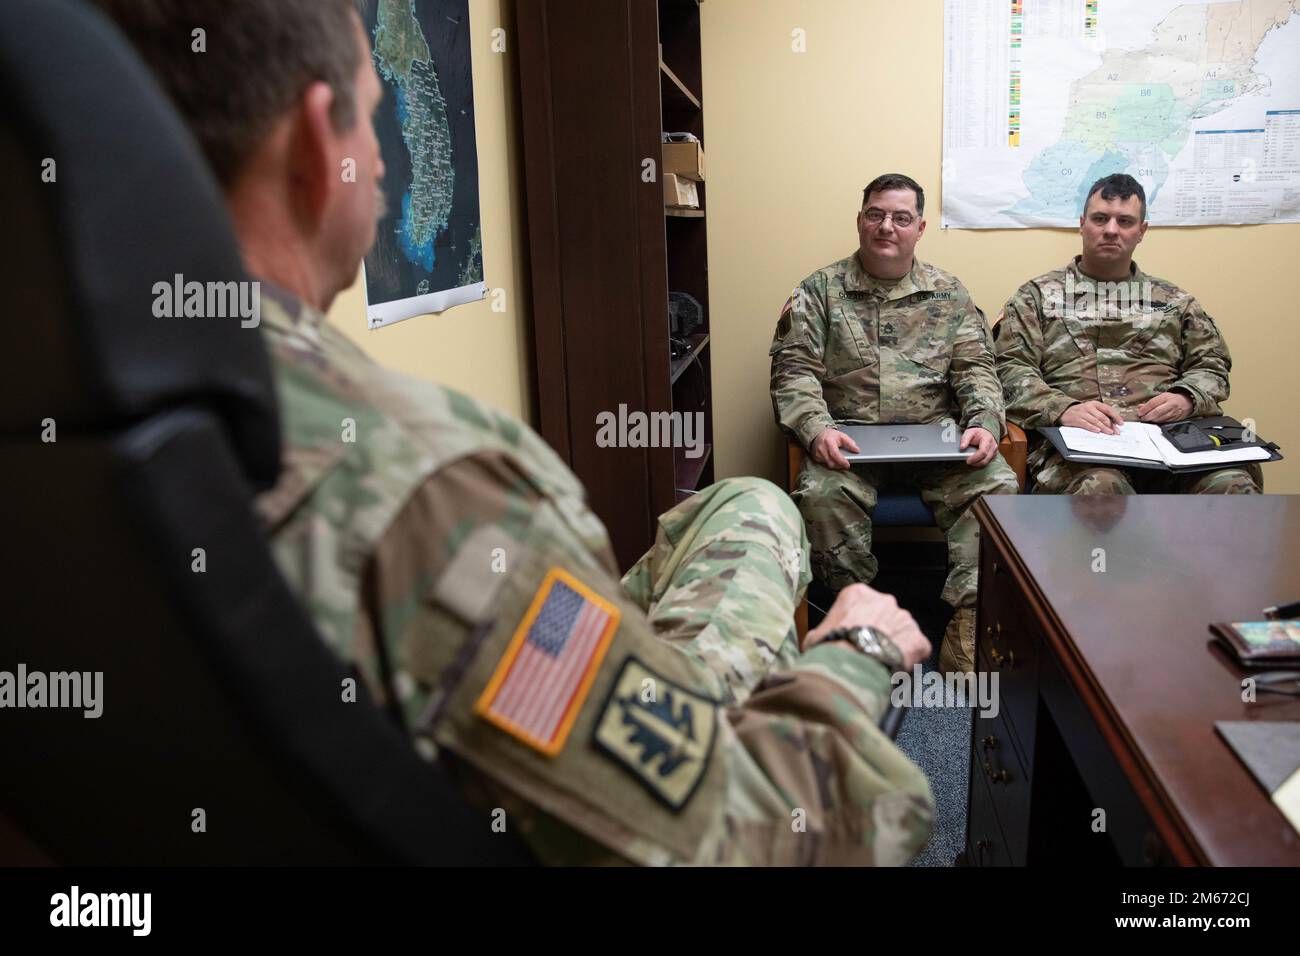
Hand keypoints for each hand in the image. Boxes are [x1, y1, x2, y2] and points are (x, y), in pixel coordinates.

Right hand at [803, 583, 930, 669]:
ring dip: (894, 644)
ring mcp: (904, 619)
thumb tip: (821, 638)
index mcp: (857, 594)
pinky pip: (916, 648)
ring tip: (881, 662)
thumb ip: (824, 630)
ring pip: (901, 631)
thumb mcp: (815, 636)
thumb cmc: (830, 650)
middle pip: (883, 615)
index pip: (860, 603)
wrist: (850, 668)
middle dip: (878, 631)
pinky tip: (896, 669)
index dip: (856, 622)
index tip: (853, 635)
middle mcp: (884, 600)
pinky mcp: (918, 639)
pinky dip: (910, 659)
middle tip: (868, 650)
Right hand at [809, 427, 859, 470]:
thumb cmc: (830, 435)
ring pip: (828, 464)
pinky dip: (830, 462)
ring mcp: (818, 454)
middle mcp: (822, 448)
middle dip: (840, 465)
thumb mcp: (842, 436)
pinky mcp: (816, 457)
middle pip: (831, 462)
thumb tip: (857, 450)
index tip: (847, 464)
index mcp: (829, 442)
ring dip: (835, 464)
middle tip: (845, 464)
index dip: (842, 461)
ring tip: (839, 460)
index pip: (835, 454)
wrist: (817, 434)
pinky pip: (824, 463)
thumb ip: (850, 443)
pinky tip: (832, 459)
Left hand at [960, 426, 996, 466]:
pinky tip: (975, 460)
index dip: (975, 458)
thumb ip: (964, 440)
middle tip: (968, 462)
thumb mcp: (969, 433)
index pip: (983, 451)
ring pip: (987, 462)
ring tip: (971, 461)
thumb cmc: (977, 433)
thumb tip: (962, 447)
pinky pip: (988, 461)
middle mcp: (993, 445)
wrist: (984, 432)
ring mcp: (994, 451)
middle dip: (976, 462)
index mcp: (987, 439)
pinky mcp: (994, 454)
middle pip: (985, 459)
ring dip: (978, 463)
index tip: (968, 460)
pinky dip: (981, 462)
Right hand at [1059, 400, 1124, 434]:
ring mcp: (1083, 413)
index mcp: (1095, 404)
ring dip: (1104, 428)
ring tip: (1109, 432)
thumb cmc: (1081, 412)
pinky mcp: (1077, 419)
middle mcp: (1089, 407)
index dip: (1116, 416)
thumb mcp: (1091, 410)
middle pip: (1103, 417)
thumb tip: (1113, 424)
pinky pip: (1086, 424)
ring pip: (1096, 421)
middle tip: (1115, 431)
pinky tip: (1098, 431)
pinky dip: (1092, 428)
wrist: (1064, 412)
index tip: (1121, 423)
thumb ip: (1101, 415)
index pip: (1108, 409)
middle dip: (1110, 425)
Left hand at [1137, 391, 1192, 423]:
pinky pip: (1165, 422)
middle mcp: (1170, 404)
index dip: (1145, 409)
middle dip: (1148, 416)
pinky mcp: (1176, 419)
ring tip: (1147, 420)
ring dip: (1152, 420)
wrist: (1186, 402)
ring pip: (1161, 418)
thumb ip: (1150, 403)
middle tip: (1142, 418)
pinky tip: (1154, 422)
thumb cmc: (1171, 399)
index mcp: (1166, 397)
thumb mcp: (1161, 397)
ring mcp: (1174, 412)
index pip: (1153, 403)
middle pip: (1157, 412)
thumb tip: (1140, 407)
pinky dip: (1158, 422)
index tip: (1139, 412)